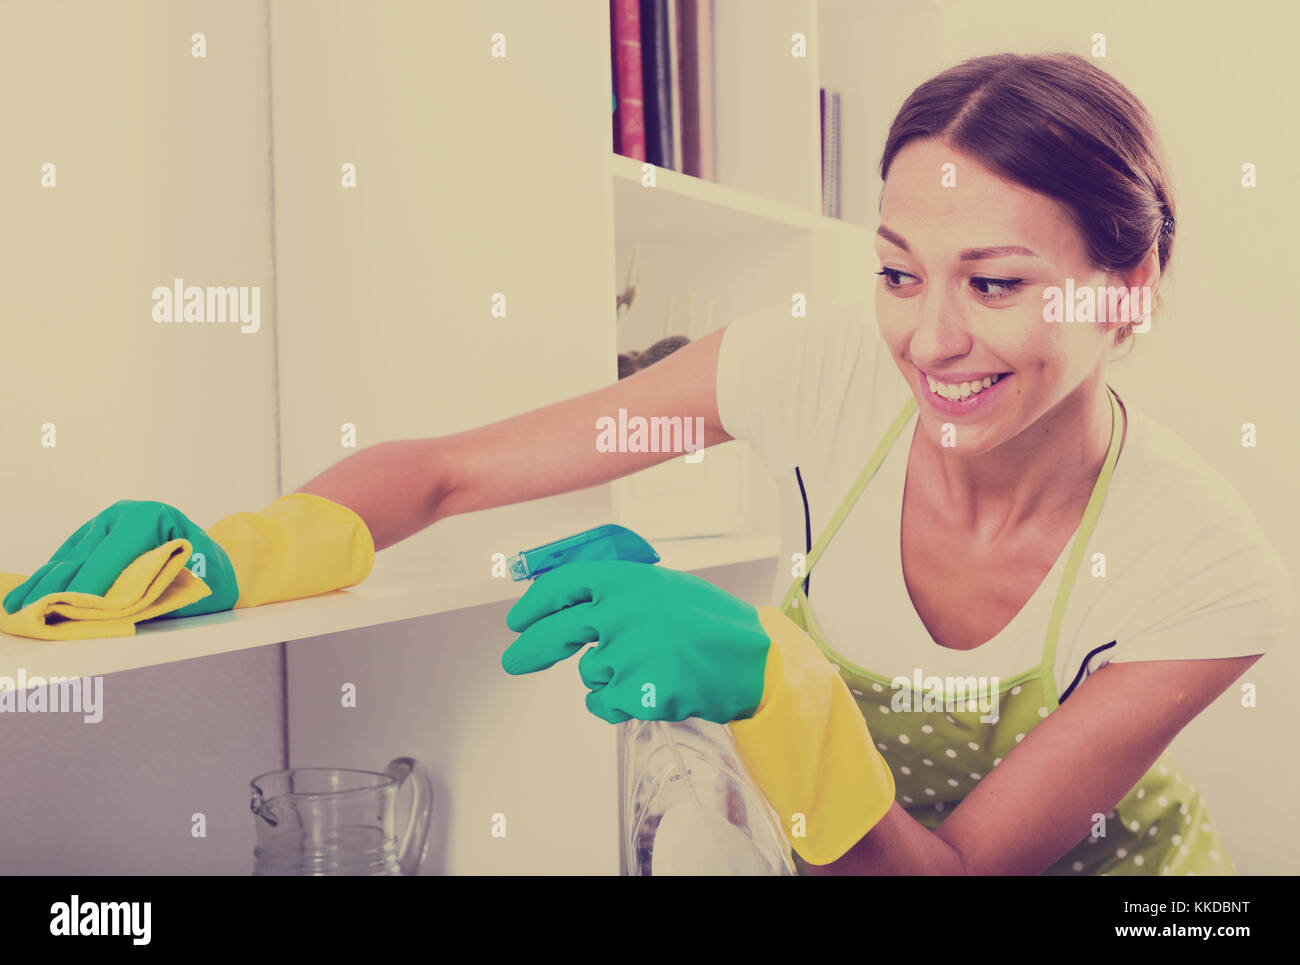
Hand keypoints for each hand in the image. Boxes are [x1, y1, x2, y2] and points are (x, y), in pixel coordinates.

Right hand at [3, 499, 237, 617]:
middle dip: (55, 587)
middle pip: (82, 556)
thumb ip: (163, 592)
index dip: (89, 583)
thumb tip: (123, 608)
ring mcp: (104, 523)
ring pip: (68, 556)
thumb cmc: (210, 570)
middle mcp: (121, 515)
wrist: (214, 555)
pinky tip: (30, 593)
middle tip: (30, 611)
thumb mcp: (198, 580)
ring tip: (16, 605)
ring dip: (42, 583)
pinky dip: (51, 576)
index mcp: (148, 519)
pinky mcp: (93, 534)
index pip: (110, 555)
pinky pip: (69, 556)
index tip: (69, 605)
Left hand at [502, 560, 770, 723]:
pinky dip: (616, 704)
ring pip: (589, 673)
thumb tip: (567, 610)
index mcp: (628, 579)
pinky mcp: (640, 692)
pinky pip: (603, 703)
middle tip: (513, 661)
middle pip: (557, 632)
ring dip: (606, 676)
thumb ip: (616, 594)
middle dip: (530, 649)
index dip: (534, 604)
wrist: (755, 659)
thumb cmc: (710, 622)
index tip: (517, 620)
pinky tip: (649, 689)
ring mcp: (631, 653)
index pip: (563, 586)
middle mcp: (624, 612)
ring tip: (650, 666)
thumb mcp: (661, 589)